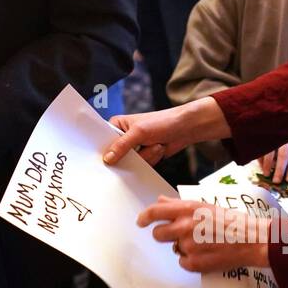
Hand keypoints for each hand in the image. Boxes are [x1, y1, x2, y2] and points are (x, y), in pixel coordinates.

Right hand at [104, 98, 229, 166]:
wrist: (185, 128)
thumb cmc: (163, 122)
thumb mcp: (139, 132)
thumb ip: (122, 146)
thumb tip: (107, 158)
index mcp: (118, 125)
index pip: (103, 140)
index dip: (103, 150)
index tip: (102, 161)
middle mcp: (124, 136)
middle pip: (116, 155)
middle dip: (130, 155)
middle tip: (138, 151)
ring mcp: (135, 147)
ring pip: (131, 162)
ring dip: (146, 156)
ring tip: (156, 144)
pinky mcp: (145, 156)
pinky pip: (142, 165)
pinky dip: (152, 159)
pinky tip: (159, 149)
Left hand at [137, 197, 271, 272]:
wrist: (252, 240)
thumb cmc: (230, 221)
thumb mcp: (204, 206)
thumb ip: (179, 204)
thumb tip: (159, 200)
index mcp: (188, 209)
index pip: (155, 211)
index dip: (144, 217)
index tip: (140, 222)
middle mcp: (185, 226)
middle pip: (158, 234)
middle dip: (164, 236)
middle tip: (178, 235)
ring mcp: (189, 246)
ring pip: (173, 248)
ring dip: (182, 247)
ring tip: (203, 243)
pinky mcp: (194, 263)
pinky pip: (183, 262)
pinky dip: (191, 260)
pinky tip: (207, 253)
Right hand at [259, 135, 287, 183]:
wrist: (286, 138)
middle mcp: (287, 137)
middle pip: (283, 155)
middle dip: (280, 170)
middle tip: (277, 181)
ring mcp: (275, 137)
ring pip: (270, 152)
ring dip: (268, 165)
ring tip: (267, 175)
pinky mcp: (265, 139)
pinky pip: (262, 150)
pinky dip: (262, 160)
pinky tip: (263, 167)